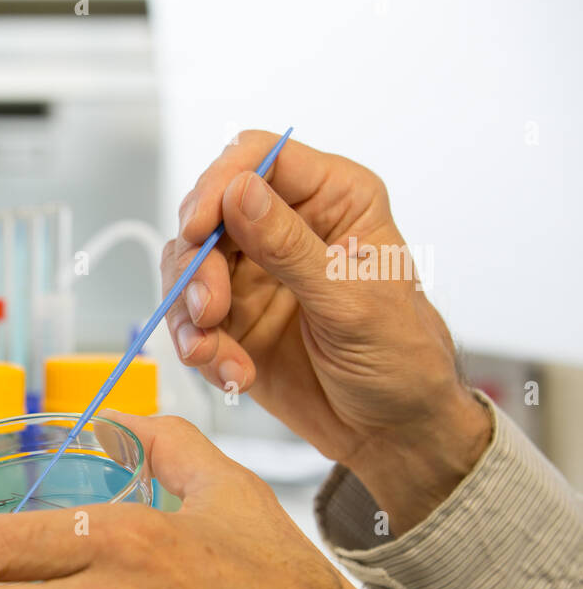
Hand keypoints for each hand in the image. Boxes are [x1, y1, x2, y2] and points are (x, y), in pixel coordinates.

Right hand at [164, 131, 490, 532]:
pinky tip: (232, 374)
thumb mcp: (351, 300)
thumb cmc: (401, 357)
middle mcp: (285, 227)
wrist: (394, 429)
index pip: (259, 159)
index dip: (218, 185)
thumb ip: (291, 246)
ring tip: (211, 352)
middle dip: (197, 264)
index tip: (197, 228)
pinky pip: (189, 320)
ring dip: (189, 312)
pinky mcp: (232, 320)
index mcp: (331, 200)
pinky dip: (199, 347)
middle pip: (209, 214)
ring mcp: (254, 274)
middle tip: (208, 310)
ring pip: (188, 267)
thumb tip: (239, 191)